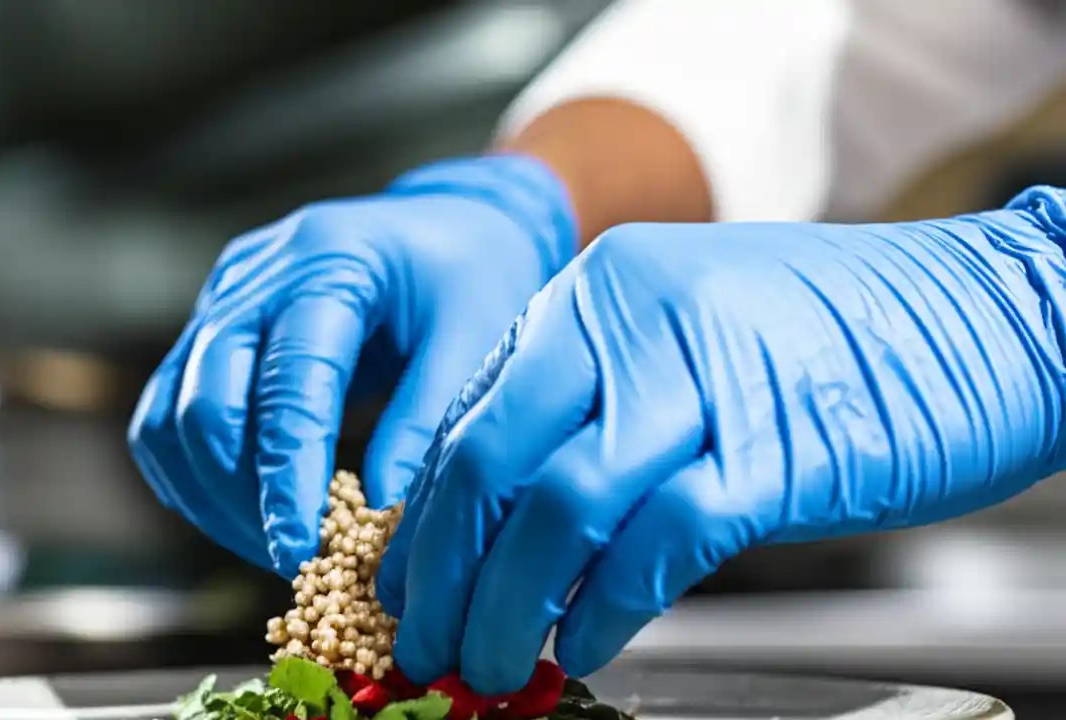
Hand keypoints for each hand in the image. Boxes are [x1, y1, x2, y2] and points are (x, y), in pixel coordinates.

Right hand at [128, 155, 575, 574]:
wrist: (442, 228)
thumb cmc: (469, 278)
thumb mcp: (475, 336)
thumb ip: (426, 420)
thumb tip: (376, 513)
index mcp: (328, 262)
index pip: (289, 380)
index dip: (289, 473)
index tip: (304, 549)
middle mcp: (254, 277)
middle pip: (205, 401)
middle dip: (242, 496)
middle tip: (298, 559)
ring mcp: (219, 302)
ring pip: (168, 418)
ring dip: (211, 496)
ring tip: (276, 546)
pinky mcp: (207, 332)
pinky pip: (165, 418)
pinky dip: (194, 478)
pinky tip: (248, 516)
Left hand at [377, 186, 1065, 692]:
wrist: (993, 312)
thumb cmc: (841, 336)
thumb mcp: (691, 336)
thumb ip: (598, 404)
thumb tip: (513, 506)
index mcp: (601, 293)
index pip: (475, 411)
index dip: (429, 512)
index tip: (405, 578)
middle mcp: (632, 322)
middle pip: (490, 462)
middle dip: (443, 569)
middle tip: (425, 640)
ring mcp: (701, 382)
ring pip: (556, 510)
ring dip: (509, 605)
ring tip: (490, 663)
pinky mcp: (773, 452)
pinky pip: (654, 546)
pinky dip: (604, 609)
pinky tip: (584, 646)